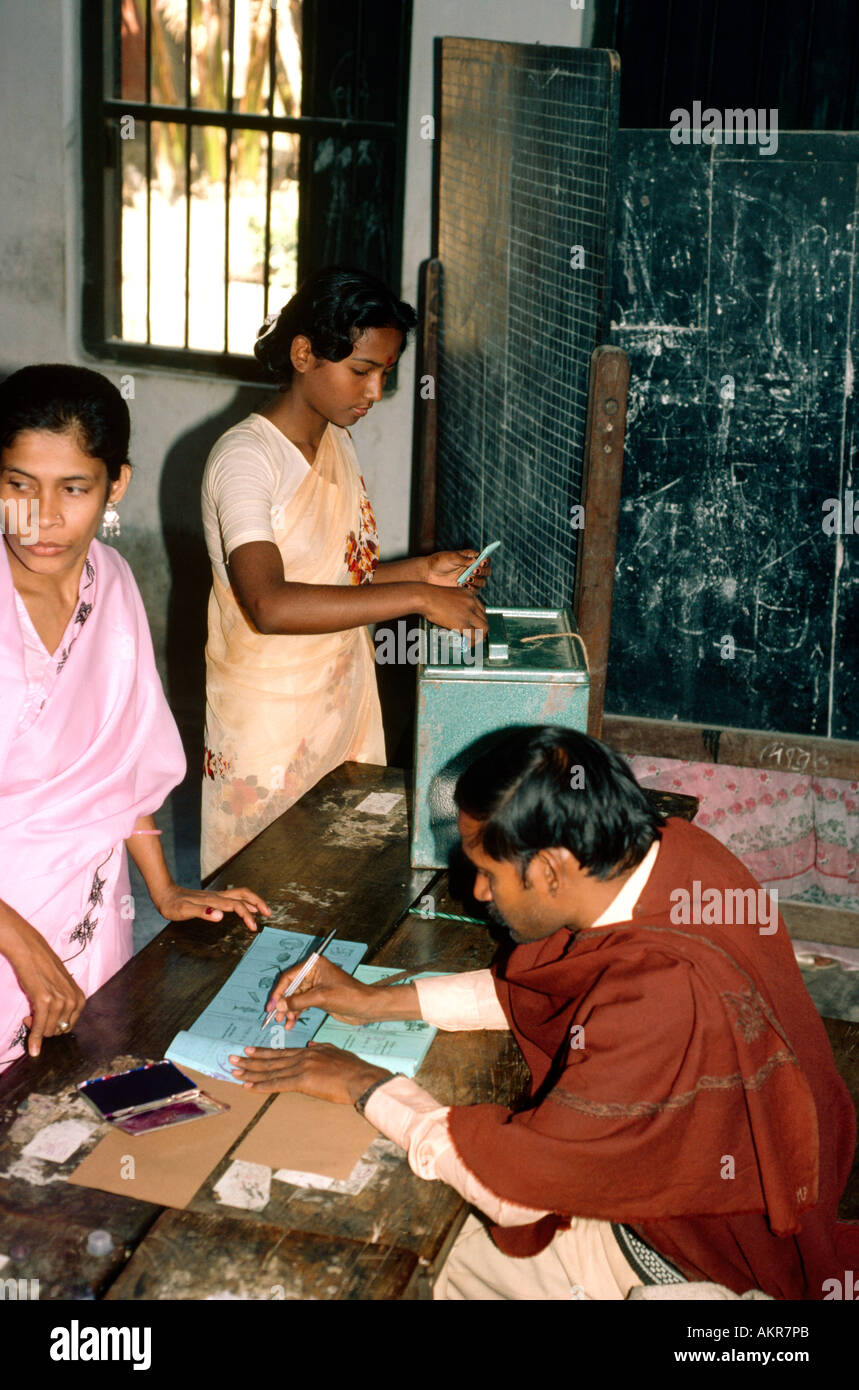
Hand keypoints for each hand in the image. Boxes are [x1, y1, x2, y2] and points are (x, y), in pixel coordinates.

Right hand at [0, 914, 85, 1056]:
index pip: (69, 1026)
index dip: (54, 1026)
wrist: (30, 951)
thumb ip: (61, 1006)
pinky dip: (34, 1040)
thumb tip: (55, 1028)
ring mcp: (60, 1001)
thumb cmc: (43, 969)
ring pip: (48, 1031)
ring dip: (35, 1028)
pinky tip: (32, 1049)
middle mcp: (73, 1000)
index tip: (43, 1020)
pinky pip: (40, 1028)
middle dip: (44, 1028)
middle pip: (59, 1030)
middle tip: (32, 1016)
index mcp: (79, 998)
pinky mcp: (45, 1002)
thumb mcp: (60, 988)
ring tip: (28, 1014)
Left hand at [152, 883, 270, 931]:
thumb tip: (221, 915)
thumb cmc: (173, 905)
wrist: (165, 894)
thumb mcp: (184, 910)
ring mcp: (216, 897)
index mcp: (214, 900)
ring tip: (262, 910)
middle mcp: (218, 897)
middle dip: (258, 902)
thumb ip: (203, 912)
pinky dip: (243, 902)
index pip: (237, 905)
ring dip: (253, 901)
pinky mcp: (212, 899)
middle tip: (268, 913)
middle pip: (244, 894)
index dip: (247, 915)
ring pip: (240, 895)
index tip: (253, 927)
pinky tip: (243, 908)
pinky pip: (233, 898)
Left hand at [229, 1040, 390, 1102]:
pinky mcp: (302, 1080)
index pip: (281, 1052)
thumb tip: (311, 1044)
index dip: (263, 1052)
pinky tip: (249, 1087)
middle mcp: (302, 1056)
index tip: (249, 1050)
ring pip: (270, 1070)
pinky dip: (261, 1085)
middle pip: (271, 1059)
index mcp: (309, 1051)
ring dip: (250, 1072)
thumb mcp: (336, 1052)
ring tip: (235, 1070)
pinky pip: (277, 1084)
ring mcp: (301, 1067)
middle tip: (232, 1058)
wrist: (362, 1078)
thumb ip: (322, 1048)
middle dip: (250, 1059)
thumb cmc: (353, 1069)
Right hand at [266, 955, 379, 1029]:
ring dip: (289, 1010)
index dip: (278, 992)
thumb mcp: (321, 998)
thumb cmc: (349, 996)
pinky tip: (292, 1023)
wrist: (366, 1007)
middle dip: (283, 1003)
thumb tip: (279, 1006)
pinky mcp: (319, 997)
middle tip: (275, 1017)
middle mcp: (313, 973)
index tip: (271, 1006)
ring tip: (284, 1023)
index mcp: (314, 965)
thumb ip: (298, 1001)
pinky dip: (296, 1013)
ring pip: (295, 997)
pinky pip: (302, 1004)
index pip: (289, 977)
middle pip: (291, 988)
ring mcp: (316, 985)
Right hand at [418, 583, 487, 635]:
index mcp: (469, 595)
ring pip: (484, 628)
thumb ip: (455, 603)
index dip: (479, 620)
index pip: (482, 609)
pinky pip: (474, 636)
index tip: (474, 626)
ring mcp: (468, 613)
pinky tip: (468, 645)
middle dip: (481, 629)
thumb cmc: (430, 596)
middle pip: (484, 619)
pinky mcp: (462, 623)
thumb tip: (454, 616)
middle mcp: (472, 603)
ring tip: (473, 642)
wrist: (424, 597)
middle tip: (475, 636)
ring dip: (480, 637)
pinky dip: (473, 642)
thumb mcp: (448, 595)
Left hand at [425, 549, 490, 589]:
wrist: (428, 574)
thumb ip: (464, 560)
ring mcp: (469, 579)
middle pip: (486, 572)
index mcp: (471, 558)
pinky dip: (471, 588)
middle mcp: (472, 568)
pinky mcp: (465, 588)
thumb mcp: (451, 557)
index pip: (485, 559)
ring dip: (477, 581)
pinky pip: (474, 590)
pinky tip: (464, 586)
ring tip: (467, 578)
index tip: (481, 563)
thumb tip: (476, 561)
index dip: (486, 561)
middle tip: (474, 571)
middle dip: (482, 572)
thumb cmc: (439, 562)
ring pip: (482, 582)